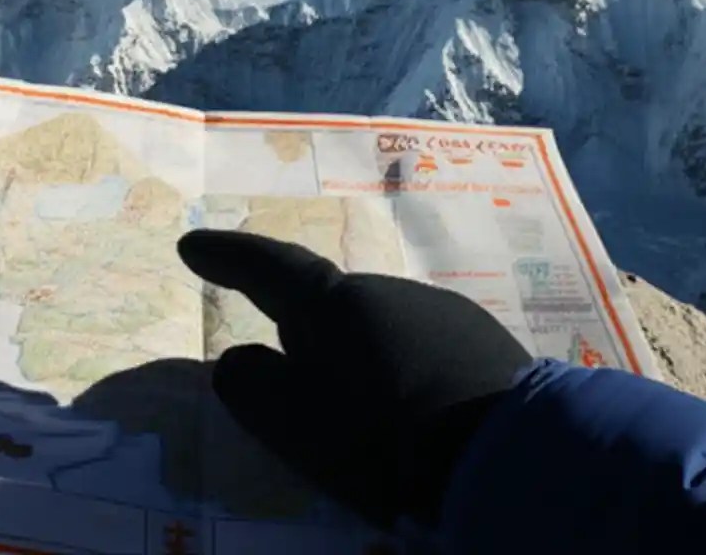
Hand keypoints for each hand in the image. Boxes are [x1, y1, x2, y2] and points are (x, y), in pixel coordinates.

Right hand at [177, 230, 531, 529]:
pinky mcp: (484, 342)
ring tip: (358, 411)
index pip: (266, 267)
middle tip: (287, 374)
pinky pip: (418, 344)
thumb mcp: (299, 428)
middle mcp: (386, 291)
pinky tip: (411, 410)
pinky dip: (400, 367)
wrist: (514, 460)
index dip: (224, 256)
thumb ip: (253, 389)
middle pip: (324, 303)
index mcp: (332, 306)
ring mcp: (442, 311)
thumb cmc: (390, 444)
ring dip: (355, 354)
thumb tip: (238, 362)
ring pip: (375, 325)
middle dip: (299, 328)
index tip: (190, 245)